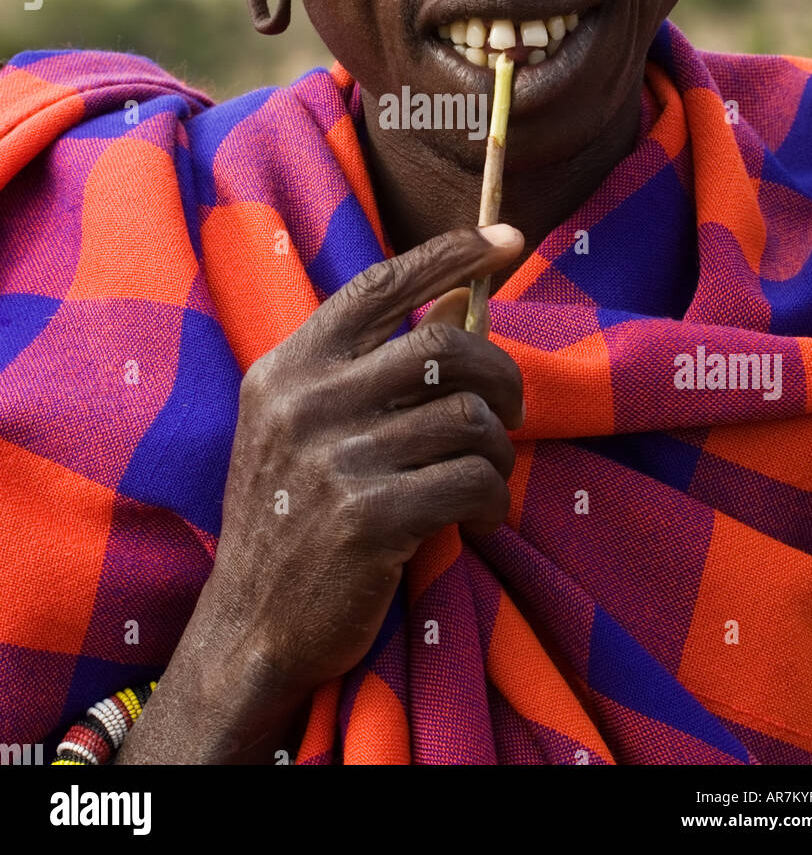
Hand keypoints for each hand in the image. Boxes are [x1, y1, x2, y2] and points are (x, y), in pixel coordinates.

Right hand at [208, 222, 524, 699]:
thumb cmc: (292, 513)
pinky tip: (479, 518)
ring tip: (486, 477)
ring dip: (499, 451)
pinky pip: (473, 481)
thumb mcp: (304, 425)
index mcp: (288, 367)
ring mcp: (334, 459)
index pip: (378, 285)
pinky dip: (493, 499)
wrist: (251, 625)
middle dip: (501, 375)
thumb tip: (460, 302)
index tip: (506, 238)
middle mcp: (305, 402)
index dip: (449, 253)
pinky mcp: (369, 518)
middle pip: (445, 347)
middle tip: (509, 411)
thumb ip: (368, 364)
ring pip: (470, 418)